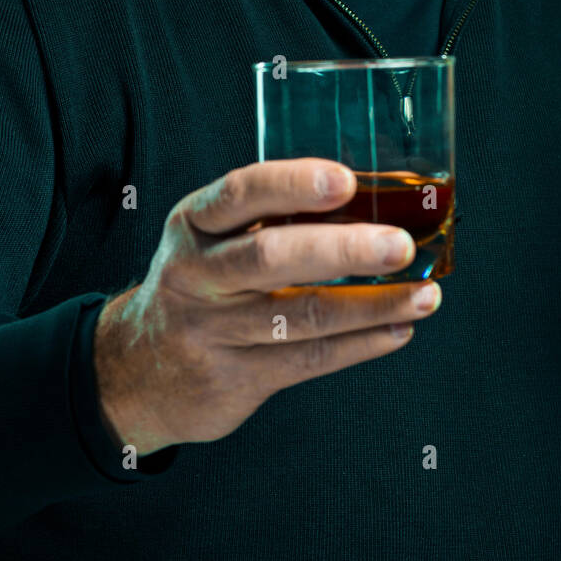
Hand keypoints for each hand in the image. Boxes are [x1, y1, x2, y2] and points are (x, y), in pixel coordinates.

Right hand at [93, 159, 440, 455]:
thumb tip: (372, 198)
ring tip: (424, 294)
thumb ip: (271, 216)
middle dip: (344, 250)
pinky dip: (362, 343)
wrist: (136, 370)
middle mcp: (197, 274)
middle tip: (399, 245)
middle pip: (271, 258)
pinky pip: (308, 359)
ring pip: (301, 316)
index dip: (293, 185)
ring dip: (373, 305)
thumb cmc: (199, 284)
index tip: (345, 181)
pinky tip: (398, 328)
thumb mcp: (211, 238)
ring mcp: (212, 331)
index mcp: (194, 224)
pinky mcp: (234, 379)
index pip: (240, 193)